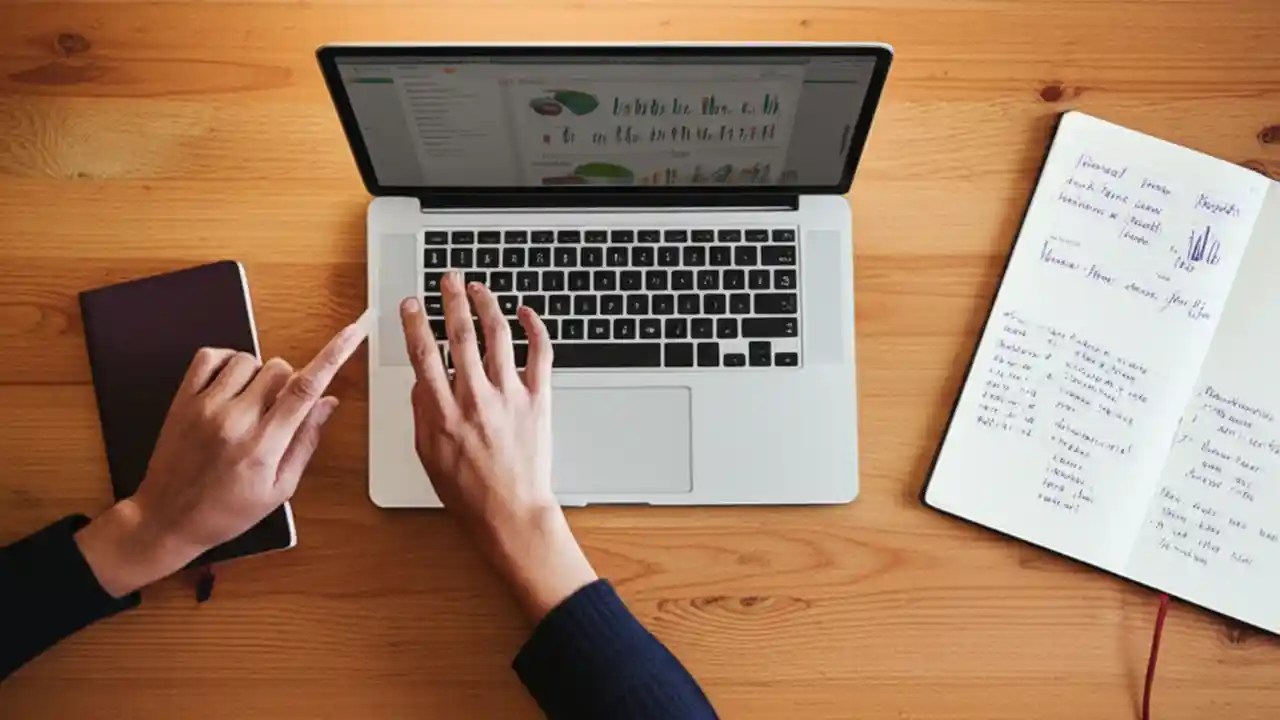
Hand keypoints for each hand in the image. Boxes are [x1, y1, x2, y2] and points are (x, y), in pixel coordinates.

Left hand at [75, 323, 365, 596]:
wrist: (168, 518)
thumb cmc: (227, 511)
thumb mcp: (280, 488)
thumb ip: (306, 441)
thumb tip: (328, 402)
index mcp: (263, 445)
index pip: (305, 389)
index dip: (333, 355)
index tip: (352, 333)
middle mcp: (234, 420)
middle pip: (280, 369)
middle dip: (288, 384)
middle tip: (277, 413)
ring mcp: (205, 406)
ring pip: (249, 360)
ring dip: (258, 374)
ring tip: (250, 403)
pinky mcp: (182, 400)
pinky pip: (209, 357)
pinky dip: (226, 362)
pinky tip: (230, 385)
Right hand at [401, 271, 596, 621]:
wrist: (511, 512)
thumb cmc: (468, 491)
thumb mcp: (427, 454)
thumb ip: (421, 413)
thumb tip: (420, 379)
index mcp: (443, 411)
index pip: (424, 354)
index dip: (416, 322)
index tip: (412, 303)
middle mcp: (475, 398)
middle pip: (460, 334)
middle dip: (452, 300)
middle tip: (448, 279)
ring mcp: (510, 396)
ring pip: (498, 335)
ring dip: (487, 304)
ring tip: (479, 288)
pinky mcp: (539, 400)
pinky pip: (540, 353)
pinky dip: (534, 328)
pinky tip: (525, 312)